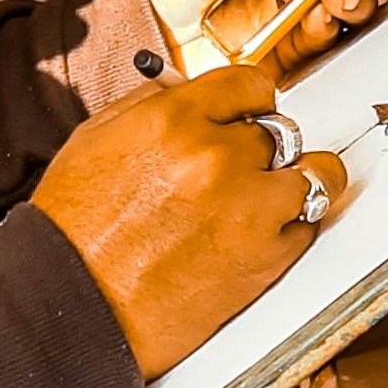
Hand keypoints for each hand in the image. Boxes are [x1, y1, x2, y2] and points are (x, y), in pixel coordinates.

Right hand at [32, 62, 345, 378]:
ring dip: (296, 183)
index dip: (253, 99)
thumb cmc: (73, 235)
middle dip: (263, 147)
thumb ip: (152, 108)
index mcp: (173, 120)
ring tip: (276, 196)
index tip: (255, 110)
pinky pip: (308, 226)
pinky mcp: (266, 257)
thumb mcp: (96, 141)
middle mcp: (216, 157)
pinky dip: (291, 229)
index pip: (250, 83)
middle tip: (246, 166)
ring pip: (314, 174)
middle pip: (280, 130)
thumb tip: (188, 95)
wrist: (74, 305)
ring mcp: (247, 207)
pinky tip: (263, 233)